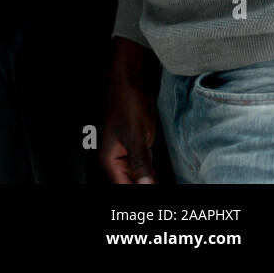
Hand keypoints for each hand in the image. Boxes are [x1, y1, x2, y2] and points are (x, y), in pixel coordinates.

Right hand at [100, 38, 159, 182]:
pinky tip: (163, 175)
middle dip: (147, 185)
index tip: (154, 187)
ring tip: (162, 180)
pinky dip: (154, 172)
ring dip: (151, 181)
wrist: (133, 82)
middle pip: (132, 183)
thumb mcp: (136, 136)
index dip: (141, 190)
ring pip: (141, 177)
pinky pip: (147, 167)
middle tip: (160, 183)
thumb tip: (146, 185)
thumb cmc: (128, 102)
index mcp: (110, 159)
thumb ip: (140, 163)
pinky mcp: (139, 147)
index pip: (124, 186)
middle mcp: (116, 159)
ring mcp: (128, 153)